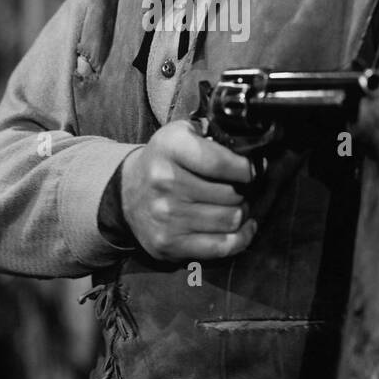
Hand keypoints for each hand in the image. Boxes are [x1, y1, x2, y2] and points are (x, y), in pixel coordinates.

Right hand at [119, 119, 256, 262]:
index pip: (219, 162)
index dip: (244, 169)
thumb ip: (214, 134)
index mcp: (170, 147)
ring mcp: (166, 216)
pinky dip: (241, 238)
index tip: (249, 171)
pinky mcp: (169, 244)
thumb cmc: (166, 161)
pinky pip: (222, 246)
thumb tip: (250, 151)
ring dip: (242, 213)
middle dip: (244, 192)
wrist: (128, 192)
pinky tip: (243, 228)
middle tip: (241, 189)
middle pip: (231, 194)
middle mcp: (165, 181)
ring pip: (231, 220)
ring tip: (236, 206)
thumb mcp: (182, 132)